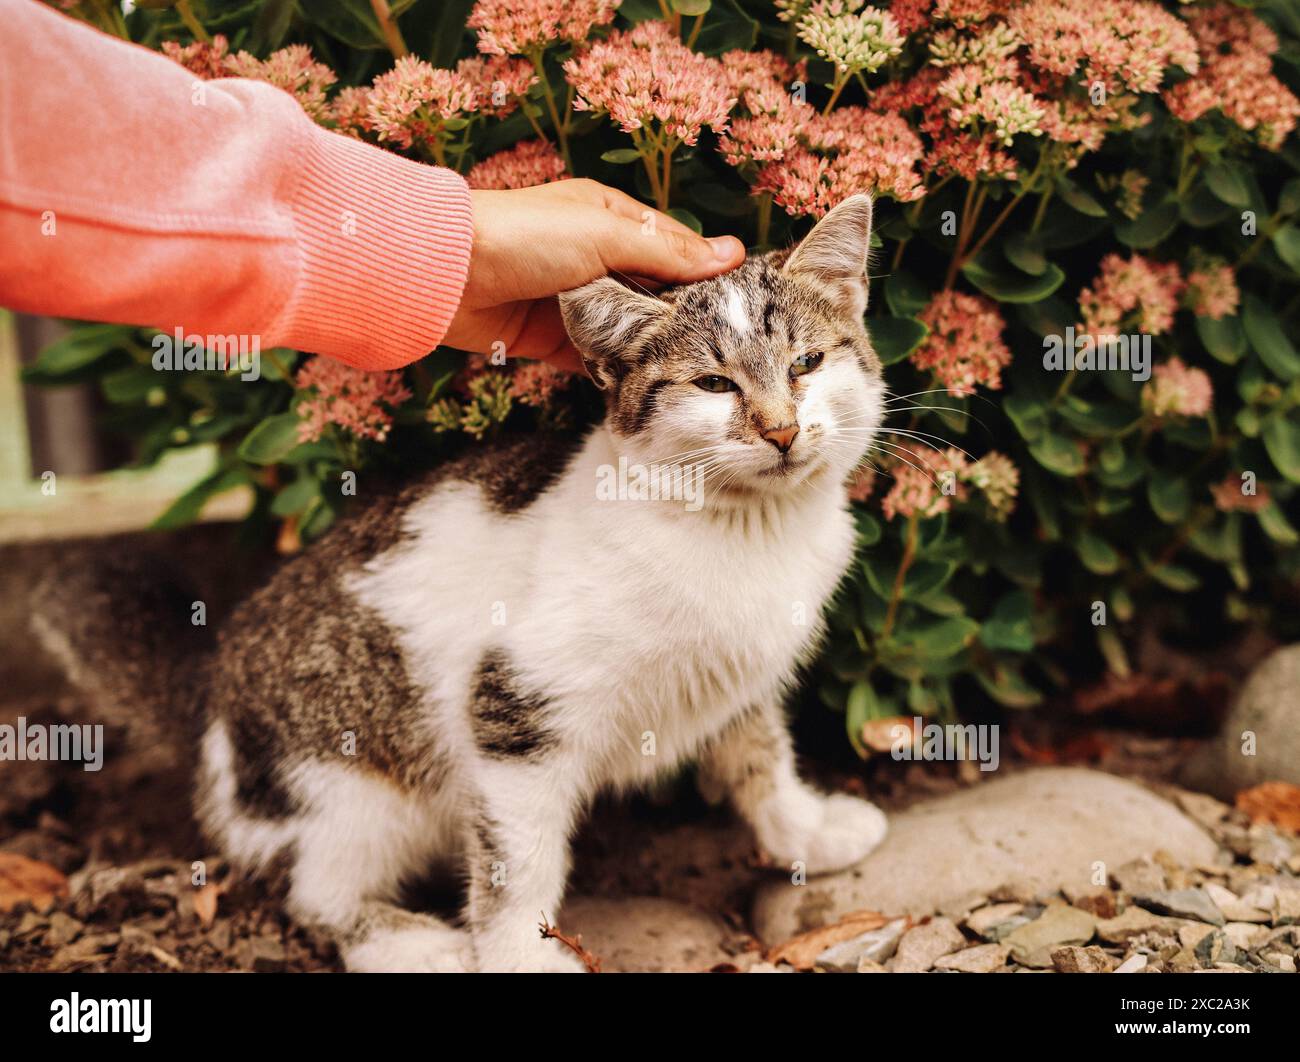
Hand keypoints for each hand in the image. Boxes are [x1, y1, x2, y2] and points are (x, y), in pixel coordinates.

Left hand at [443, 179, 745, 373]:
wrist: (446, 275)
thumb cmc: (523, 235)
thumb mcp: (605, 234)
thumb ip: (667, 252)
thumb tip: (730, 254)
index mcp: (611, 219)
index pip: (673, 247)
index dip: (705, 274)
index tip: (740, 304)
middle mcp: (596, 258)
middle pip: (654, 292)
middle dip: (680, 318)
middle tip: (723, 349)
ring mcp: (576, 301)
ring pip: (629, 328)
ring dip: (650, 347)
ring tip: (690, 372)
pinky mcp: (554, 339)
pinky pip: (596, 357)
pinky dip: (616, 369)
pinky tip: (645, 384)